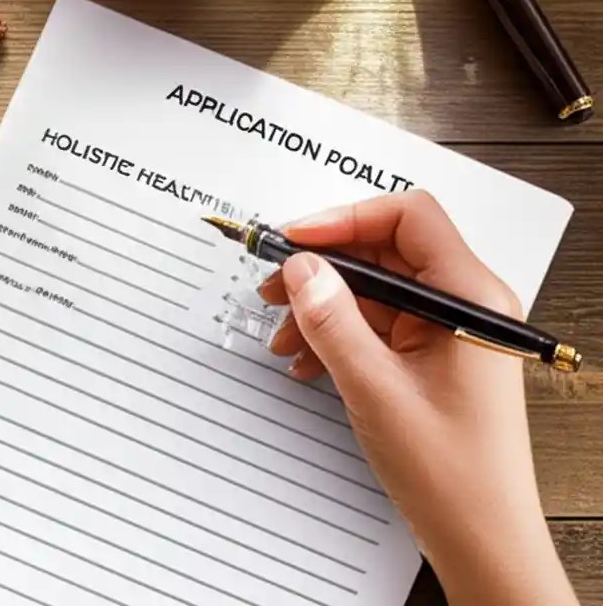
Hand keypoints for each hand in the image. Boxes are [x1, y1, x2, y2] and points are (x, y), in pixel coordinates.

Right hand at [259, 191, 576, 605]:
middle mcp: (464, 304)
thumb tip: (302, 268)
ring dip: (323, 306)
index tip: (294, 240)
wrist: (481, 537)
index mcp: (470, 297)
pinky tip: (307, 361)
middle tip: (274, 287)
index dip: (344, 219)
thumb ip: (333, 321)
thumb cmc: (452, 472)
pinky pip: (377, 324)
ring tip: (284, 336)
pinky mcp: (432, 356)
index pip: (407, 217)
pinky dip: (337, 335)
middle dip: (324, 267)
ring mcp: (448, 330)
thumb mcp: (376, 389)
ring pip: (374, 290)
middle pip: (385, 251)